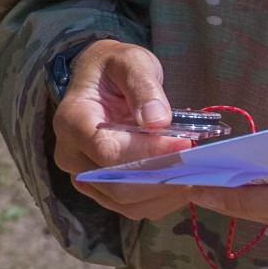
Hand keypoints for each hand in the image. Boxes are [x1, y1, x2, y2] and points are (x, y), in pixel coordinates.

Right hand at [52, 39, 206, 220]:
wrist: (101, 81)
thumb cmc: (114, 68)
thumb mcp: (129, 61)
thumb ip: (142, 85)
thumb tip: (158, 120)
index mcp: (72, 120)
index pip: (108, 151)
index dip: (149, 154)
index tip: (185, 144)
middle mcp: (70, 155)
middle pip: (116, 185)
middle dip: (162, 177)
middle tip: (197, 161)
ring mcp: (84, 176)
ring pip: (126, 203)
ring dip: (165, 193)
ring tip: (194, 171)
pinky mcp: (101, 190)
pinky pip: (132, 208)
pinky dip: (162, 200)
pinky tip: (182, 181)